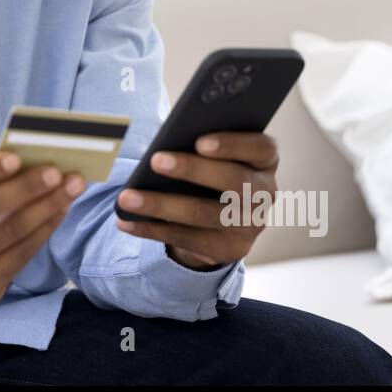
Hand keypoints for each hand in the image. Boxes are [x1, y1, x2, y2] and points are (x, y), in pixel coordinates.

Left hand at [115, 132, 277, 270]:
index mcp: (265, 160)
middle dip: (192, 169)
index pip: (261, 147)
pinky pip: (188, 240)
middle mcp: (265, 193)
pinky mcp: (231, 250)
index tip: (199, 141)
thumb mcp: (214, 156)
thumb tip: (166, 144)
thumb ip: (202, 145)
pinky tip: (127, 221)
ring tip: (127, 197)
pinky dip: (152, 230)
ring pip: (205, 213)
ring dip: (161, 205)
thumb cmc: (210, 171)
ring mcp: (252, 225)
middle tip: (155, 160)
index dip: (233, 144)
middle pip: (234, 180)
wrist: (220, 221)